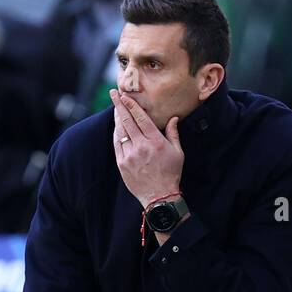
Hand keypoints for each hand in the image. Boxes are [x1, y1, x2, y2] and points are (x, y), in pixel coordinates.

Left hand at [111, 89, 183, 208]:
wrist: (159, 197)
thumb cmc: (171, 174)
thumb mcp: (177, 152)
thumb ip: (173, 134)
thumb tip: (173, 118)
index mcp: (155, 142)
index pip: (140, 118)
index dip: (131, 105)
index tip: (125, 96)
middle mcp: (141, 147)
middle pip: (127, 121)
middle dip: (119, 105)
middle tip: (114, 93)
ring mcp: (130, 156)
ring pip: (120, 132)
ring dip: (117, 118)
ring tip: (115, 107)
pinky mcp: (122, 164)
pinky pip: (117, 144)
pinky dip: (116, 133)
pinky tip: (117, 126)